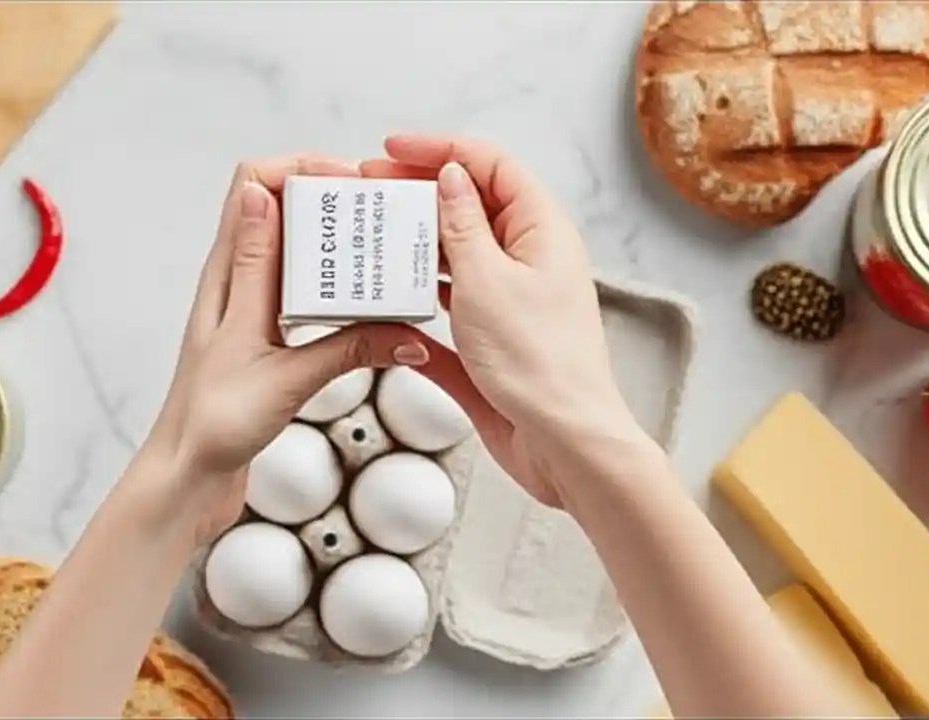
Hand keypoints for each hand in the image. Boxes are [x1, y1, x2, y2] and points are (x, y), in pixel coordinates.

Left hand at [131, 156, 427, 543]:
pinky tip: (371, 308)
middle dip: (330, 201)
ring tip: (384, 255)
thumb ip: (342, 342)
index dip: (301, 168)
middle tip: (380, 215)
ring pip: (295, 251)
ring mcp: (250, 308)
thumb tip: (394, 315)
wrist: (184, 480)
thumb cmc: (211, 427)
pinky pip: (304, 295)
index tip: (350, 183)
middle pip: (281, 208)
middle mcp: (236, 281)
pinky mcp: (266, 337)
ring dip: (336, 245)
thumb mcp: (283, 376)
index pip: (253, 182)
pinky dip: (337, 290)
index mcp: (228, 275)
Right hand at [362, 135, 649, 506]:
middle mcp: (526, 260)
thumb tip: (450, 176)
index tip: (389, 149)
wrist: (563, 446)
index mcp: (539, 231)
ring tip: (364, 240)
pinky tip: (381, 303)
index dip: (440, 149)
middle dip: (416, 194)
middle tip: (365, 191)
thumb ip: (462, 224)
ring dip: (411, 247)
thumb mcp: (488, 280)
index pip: (489, 165)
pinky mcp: (489, 343)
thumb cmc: (539, 364)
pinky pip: (445, 310)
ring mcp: (507, 302)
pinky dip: (415, 303)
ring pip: (453, 258)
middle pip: (468, 208)